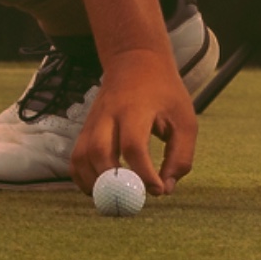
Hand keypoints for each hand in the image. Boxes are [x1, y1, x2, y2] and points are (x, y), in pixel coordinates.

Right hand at [70, 47, 196, 194]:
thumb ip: (180, 156)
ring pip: (82, 156)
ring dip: (95, 183)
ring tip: (115, 198)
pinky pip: (75, 157)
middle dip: (114, 182)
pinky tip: (99, 189)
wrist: (135, 60)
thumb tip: (165, 189)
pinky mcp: (86, 128)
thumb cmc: (164, 93)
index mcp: (136, 108)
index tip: (157, 190)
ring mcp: (93, 121)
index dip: (144, 173)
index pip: (133, 145)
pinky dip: (82, 178)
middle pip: (99, 152)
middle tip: (131, 199)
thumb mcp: (185, 120)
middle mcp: (109, 114)